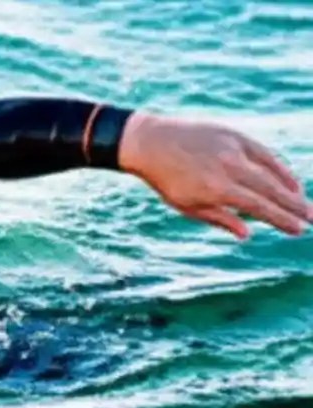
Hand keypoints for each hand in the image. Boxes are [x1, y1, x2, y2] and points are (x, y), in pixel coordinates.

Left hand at [118, 112, 311, 239]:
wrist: (150, 143)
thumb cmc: (166, 180)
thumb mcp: (187, 205)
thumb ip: (219, 219)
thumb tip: (248, 234)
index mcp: (216, 189)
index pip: (258, 207)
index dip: (281, 220)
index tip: (298, 230)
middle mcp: (229, 168)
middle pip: (271, 190)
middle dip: (294, 206)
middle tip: (311, 219)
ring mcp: (233, 149)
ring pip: (271, 172)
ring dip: (290, 189)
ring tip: (303, 205)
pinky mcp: (235, 135)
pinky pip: (265, 153)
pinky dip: (279, 168)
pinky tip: (290, 182)